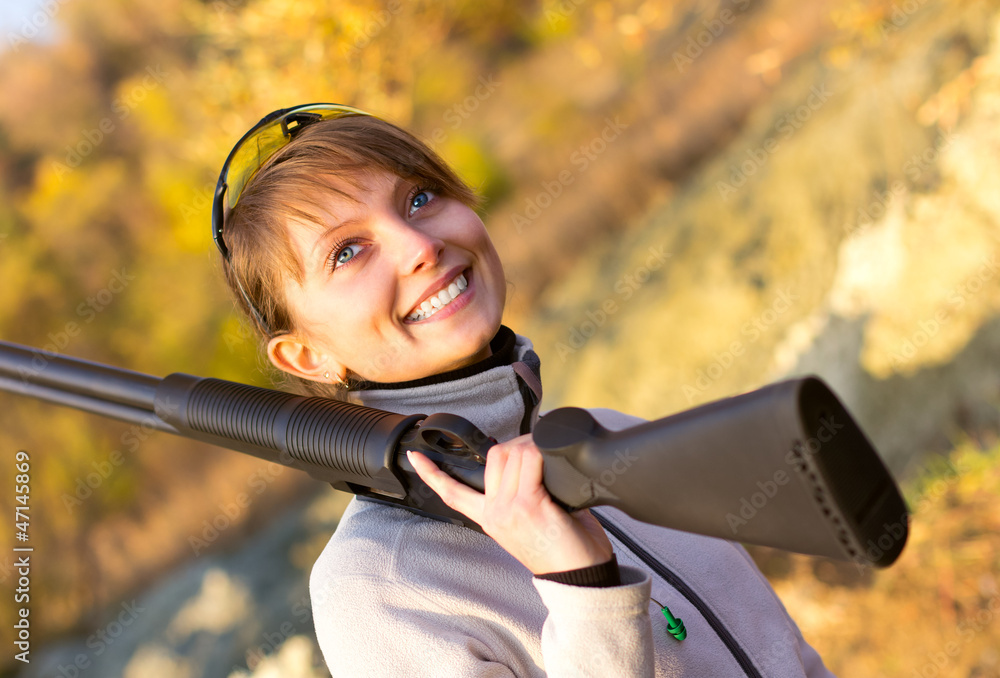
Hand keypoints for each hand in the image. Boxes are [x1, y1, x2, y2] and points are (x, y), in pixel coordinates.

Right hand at [407, 434, 613, 574]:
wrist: (581, 578)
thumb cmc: (564, 552)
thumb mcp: (528, 525)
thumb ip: (520, 495)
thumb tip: (534, 462)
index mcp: (489, 518)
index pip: (452, 492)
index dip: (431, 473)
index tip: (415, 457)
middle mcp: (494, 513)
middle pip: (494, 455)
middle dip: (518, 446)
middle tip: (542, 456)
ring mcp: (509, 508)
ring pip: (514, 453)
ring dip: (535, 447)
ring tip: (554, 464)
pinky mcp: (530, 505)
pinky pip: (532, 460)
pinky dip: (545, 454)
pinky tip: (556, 464)